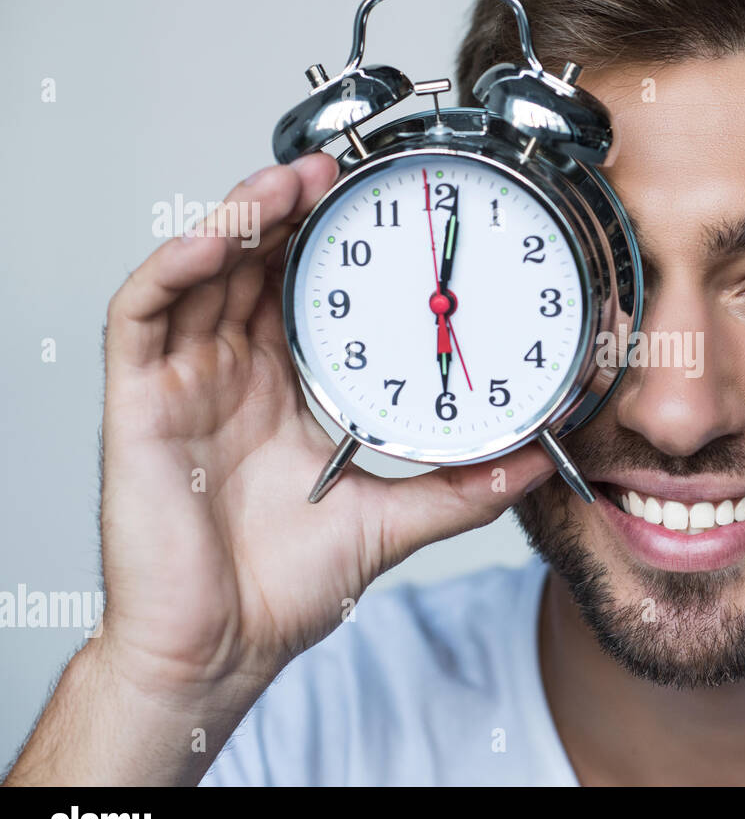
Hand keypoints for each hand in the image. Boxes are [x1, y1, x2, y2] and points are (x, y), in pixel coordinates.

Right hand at [97, 154, 554, 700]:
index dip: (332, 241)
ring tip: (292, 180)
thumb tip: (534, 460)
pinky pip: (142, 313)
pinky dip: (176, 265)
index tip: (382, 203)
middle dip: (290, 209)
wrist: (223, 650)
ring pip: (199, 270)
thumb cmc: (284, 586)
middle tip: (340, 168)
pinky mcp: (137, 402)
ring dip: (240, 217)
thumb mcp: (392, 520)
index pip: (304, 291)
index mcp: (284, 390)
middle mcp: (231, 373)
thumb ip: (461, 487)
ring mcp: (182, 383)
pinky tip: (219, 238)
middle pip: (252, 263)